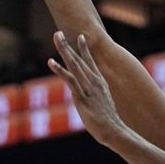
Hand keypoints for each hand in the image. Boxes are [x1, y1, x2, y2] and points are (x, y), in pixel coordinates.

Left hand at [48, 32, 129, 146]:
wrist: (114, 130)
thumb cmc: (108, 120)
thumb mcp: (104, 104)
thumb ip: (98, 96)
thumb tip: (94, 97)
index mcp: (99, 82)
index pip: (90, 62)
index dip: (84, 49)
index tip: (80, 37)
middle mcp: (94, 81)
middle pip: (79, 59)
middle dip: (68, 45)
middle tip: (58, 33)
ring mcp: (88, 88)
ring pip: (74, 64)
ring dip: (64, 50)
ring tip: (56, 37)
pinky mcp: (81, 97)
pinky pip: (69, 80)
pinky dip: (60, 69)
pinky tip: (50, 61)